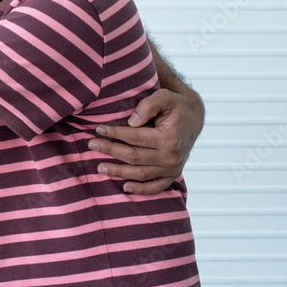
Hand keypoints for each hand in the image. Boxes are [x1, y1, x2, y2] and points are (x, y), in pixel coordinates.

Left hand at [89, 88, 203, 194]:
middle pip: (133, 156)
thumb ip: (148, 105)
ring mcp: (172, 169)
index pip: (135, 137)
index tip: (98, 129)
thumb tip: (131, 122)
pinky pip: (155, 187)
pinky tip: (124, 187)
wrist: (195, 119)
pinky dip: (140, 189)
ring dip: (118, 172)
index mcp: (169, 138)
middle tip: (91, 145)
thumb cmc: (176, 105)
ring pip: (140, 173)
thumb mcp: (165, 97)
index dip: (114, 133)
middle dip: (110, 150)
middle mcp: (171, 157)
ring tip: (99, 167)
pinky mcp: (172, 175)